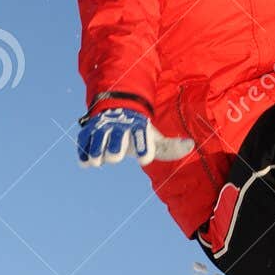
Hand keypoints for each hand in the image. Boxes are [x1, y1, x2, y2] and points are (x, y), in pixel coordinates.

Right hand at [78, 106, 194, 166]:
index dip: (143, 148)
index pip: (141, 136)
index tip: (144, 160)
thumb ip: (170, 147)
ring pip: (97, 143)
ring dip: (97, 153)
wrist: (116, 111)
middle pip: (115, 142)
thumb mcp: (155, 137)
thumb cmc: (139, 130)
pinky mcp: (88, 132)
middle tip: (115, 155)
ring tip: (99, 160)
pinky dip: (83, 152)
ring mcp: (103, 129)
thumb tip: (191, 145)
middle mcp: (120, 127)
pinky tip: (86, 162)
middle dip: (115, 150)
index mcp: (138, 126)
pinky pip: (83, 142)